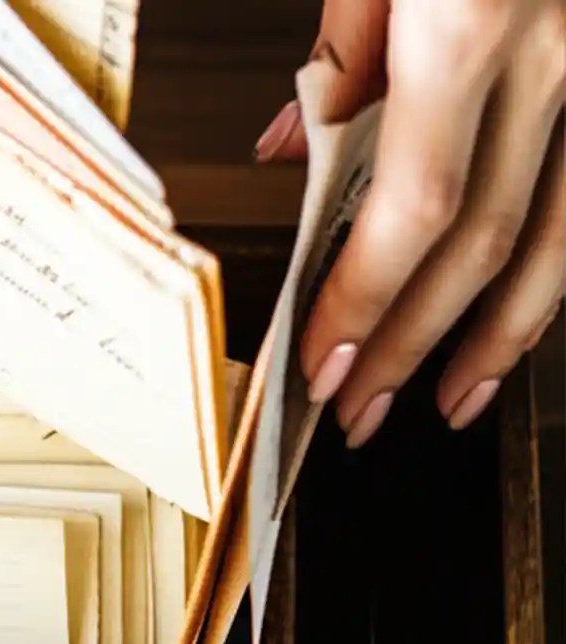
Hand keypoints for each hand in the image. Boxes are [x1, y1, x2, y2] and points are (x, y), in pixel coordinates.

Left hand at [256, 0, 564, 446]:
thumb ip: (342, 49)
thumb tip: (302, 150)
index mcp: (474, 22)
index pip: (413, 206)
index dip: (365, 298)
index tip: (321, 359)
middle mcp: (560, 56)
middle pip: (482, 242)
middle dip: (410, 341)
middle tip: (357, 407)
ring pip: (560, 238)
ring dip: (496, 337)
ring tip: (441, 400)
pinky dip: (549, 270)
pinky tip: (513, 318)